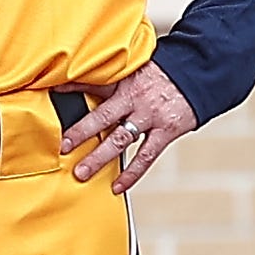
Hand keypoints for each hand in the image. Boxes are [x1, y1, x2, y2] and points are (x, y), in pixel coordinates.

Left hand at [61, 61, 197, 192]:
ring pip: (120, 140)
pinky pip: (146, 156)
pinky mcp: (167, 130)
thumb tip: (84, 80)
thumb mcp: (137, 67)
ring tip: (81, 173)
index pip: (94, 85)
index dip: (72, 88)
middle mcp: (136, 99)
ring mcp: (151, 116)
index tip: (51, 95)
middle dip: (80, 133)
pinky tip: (117, 186)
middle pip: (102, 117)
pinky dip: (132, 173)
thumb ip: (114, 79)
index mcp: (126, 81)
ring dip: (99, 158)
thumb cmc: (166, 72)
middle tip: (60, 147)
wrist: (203, 71)